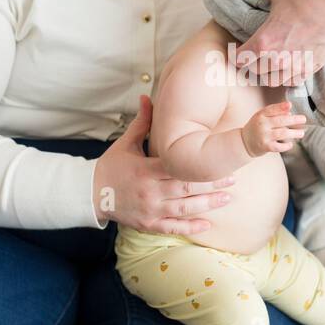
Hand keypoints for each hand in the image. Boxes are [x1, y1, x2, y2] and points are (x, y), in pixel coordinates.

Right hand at [92, 94, 235, 235]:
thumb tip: (147, 96)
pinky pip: (172, 228)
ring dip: (207, 205)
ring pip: (183, 209)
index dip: (201, 167)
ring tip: (228, 199)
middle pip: (186, 188)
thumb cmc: (111, 166)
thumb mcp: (125, 143)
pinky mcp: (148, 224)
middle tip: (233, 179)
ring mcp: (150, 210)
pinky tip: (207, 225)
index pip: (179, 168)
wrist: (90, 194)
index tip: (220, 162)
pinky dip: (190, 228)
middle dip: (211, 185)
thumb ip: (142, 122)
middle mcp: (150, 191)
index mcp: (146, 170)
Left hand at [233, 0, 324, 86]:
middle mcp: (277, 60)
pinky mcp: (310, 69)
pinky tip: (286, 66)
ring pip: (271, 81)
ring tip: (266, 62)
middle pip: (252, 72)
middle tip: (251, 53)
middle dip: (249, 63)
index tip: (237, 48)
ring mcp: (294, 67)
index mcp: (264, 42)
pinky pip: (291, 82)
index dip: (234, 54)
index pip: (238, 59)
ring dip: (266, 73)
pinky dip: (285, 77)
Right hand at [241, 100, 306, 156]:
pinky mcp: (265, 146)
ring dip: (293, 133)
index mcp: (261, 115)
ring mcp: (264, 136)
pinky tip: (290, 144)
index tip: (290, 105)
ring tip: (301, 133)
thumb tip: (290, 112)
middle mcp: (262, 125)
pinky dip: (286, 145)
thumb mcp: (262, 117)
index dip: (281, 107)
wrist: (244, 142)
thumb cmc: (256, 127)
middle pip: (280, 121)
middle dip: (294, 120)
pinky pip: (278, 146)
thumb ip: (274, 114)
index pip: (272, 109)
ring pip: (281, 133)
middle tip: (303, 119)